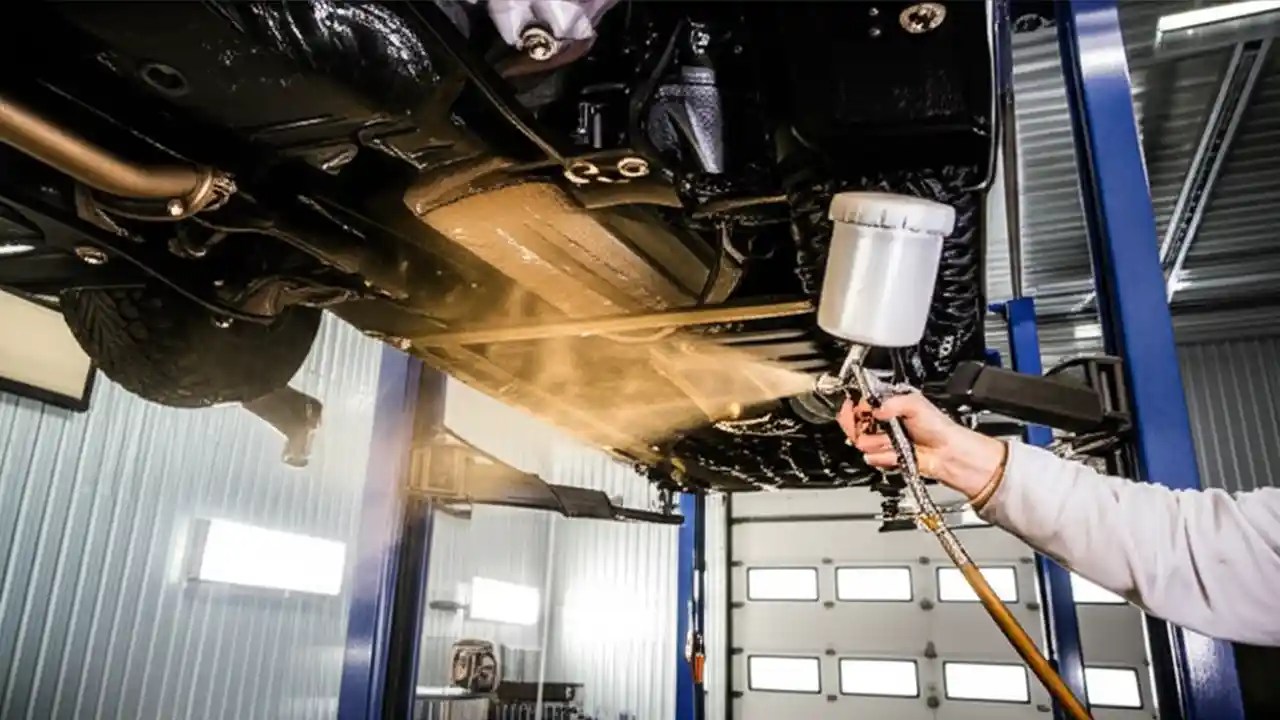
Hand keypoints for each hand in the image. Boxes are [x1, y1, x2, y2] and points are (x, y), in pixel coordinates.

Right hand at [836, 392, 1006, 498]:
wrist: (950, 454)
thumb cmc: (939, 427)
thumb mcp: (916, 404)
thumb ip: (892, 403)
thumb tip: (875, 408)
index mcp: (890, 403)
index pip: (861, 402)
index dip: (856, 407)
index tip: (857, 411)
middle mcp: (885, 420)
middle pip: (856, 422)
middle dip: (861, 427)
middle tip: (869, 428)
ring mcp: (886, 439)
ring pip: (863, 441)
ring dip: (874, 442)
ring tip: (890, 442)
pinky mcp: (888, 456)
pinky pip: (873, 457)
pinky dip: (881, 456)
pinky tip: (893, 454)